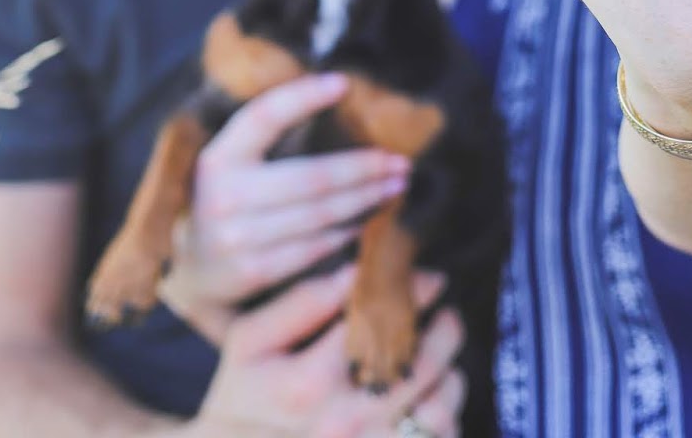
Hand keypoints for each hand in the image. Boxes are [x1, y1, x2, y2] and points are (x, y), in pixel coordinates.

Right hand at [160, 73, 410, 340]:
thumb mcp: (231, 161)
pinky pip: (315, 247)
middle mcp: (224, 196)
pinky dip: (347, 232)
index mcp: (219, 157)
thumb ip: (267, 134)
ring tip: (394, 187)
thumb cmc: (225, 199)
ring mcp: (237, 237)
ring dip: (366, 200)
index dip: (302, 96)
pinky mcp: (253, 271)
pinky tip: (368, 221)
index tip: (344, 83)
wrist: (188, 268)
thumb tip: (335, 91)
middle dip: (364, 168)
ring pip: (321, 214)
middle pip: (312, 177)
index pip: (263, 116)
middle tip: (400, 161)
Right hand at [197, 264, 465, 436]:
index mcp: (308, 383)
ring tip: (441, 348)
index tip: (424, 274)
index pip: (379, 320)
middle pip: (420, 363)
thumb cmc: (243, 399)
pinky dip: (446, 413)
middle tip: (443, 309)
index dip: (409, 289)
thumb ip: (299, 304)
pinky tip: (433, 396)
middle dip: (442, 327)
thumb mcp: (249, 344)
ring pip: (438, 405)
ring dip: (448, 370)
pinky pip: (440, 437)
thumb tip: (355, 271)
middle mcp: (345, 424)